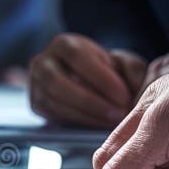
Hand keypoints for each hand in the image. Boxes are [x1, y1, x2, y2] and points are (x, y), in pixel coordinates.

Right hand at [29, 33, 144, 126]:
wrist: (88, 81)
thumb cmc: (108, 70)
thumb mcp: (124, 63)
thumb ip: (132, 70)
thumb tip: (133, 90)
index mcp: (64, 44)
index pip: (77, 56)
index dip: (100, 77)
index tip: (123, 96)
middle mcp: (43, 62)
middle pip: (58, 82)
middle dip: (91, 102)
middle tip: (117, 114)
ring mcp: (36, 85)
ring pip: (55, 102)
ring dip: (86, 115)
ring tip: (112, 122)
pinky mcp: (37, 105)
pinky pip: (54, 116)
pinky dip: (78, 123)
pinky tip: (98, 125)